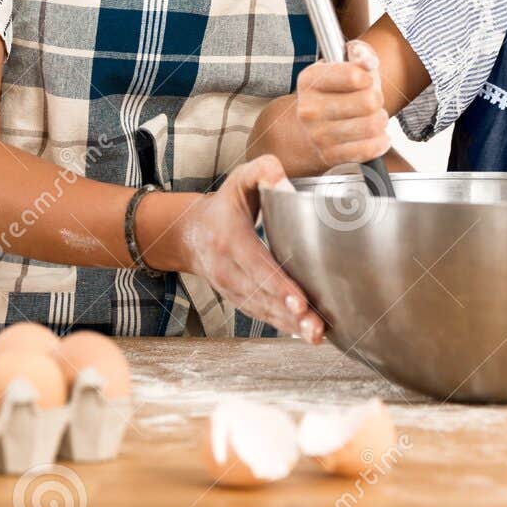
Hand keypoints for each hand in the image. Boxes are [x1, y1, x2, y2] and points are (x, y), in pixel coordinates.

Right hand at [152, 155, 324, 342]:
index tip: (299, 300)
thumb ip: (263, 171)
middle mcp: (226, 269)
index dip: (277, 285)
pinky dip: (281, 326)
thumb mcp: (240, 179)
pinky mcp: (237, 298)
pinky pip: (259, 314)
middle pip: (261, 295)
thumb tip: (283, 180)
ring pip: (261, 310)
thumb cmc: (225, 204)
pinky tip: (304, 333)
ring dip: (289, 325)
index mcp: (229, 239)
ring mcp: (230, 287)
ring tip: (316, 334)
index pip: (255, 265)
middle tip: (315, 326)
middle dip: (290, 313)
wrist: (190, 233)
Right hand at [294, 39, 390, 168]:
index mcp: (310, 80)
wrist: (307, 131)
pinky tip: (376, 136)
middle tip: (371, 101)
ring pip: (372, 125)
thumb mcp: (342, 64)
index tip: (365, 81)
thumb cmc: (334, 93)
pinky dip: (380, 141)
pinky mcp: (330, 156)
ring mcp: (317, 135)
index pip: (354, 76)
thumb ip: (360, 53)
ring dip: (381, 121)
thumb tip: (368, 61)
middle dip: (377, 100)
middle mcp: (309, 109)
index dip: (368, 77)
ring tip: (372, 118)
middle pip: (369, 101)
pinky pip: (369, 149)